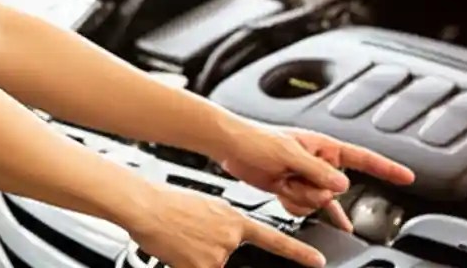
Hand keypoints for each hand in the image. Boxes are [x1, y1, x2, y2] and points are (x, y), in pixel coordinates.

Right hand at [127, 184, 325, 267]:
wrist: (148, 208)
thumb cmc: (171, 205)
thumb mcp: (207, 208)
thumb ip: (224, 226)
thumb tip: (229, 239)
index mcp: (235, 219)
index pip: (275, 239)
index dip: (299, 252)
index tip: (317, 261)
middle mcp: (231, 238)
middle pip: (231, 256)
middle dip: (213, 251)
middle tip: (193, 238)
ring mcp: (218, 254)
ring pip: (214, 264)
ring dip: (198, 257)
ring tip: (182, 240)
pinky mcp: (203, 267)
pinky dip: (188, 263)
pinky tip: (177, 250)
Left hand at [215, 121, 415, 230]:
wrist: (233, 148)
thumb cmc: (257, 139)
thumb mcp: (289, 154)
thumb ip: (317, 171)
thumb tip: (342, 185)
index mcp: (324, 147)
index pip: (363, 158)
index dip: (387, 168)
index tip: (407, 177)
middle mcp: (319, 163)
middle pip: (336, 191)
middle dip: (315, 190)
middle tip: (292, 175)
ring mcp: (307, 177)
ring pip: (320, 203)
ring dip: (300, 198)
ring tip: (283, 181)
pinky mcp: (294, 188)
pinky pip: (307, 208)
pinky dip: (304, 208)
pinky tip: (322, 216)